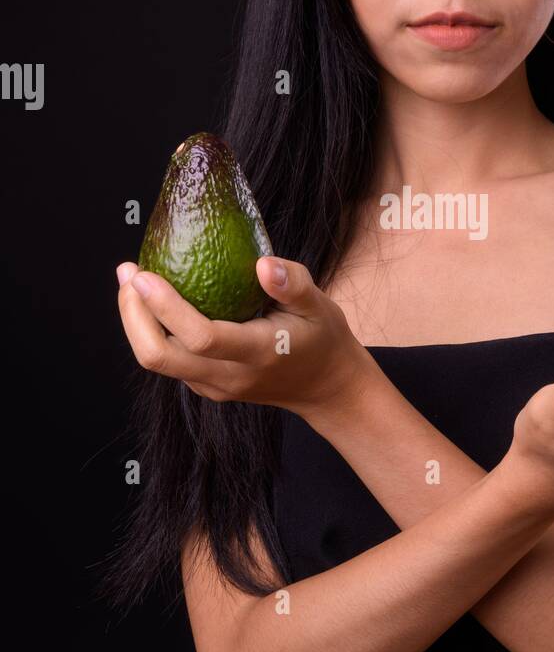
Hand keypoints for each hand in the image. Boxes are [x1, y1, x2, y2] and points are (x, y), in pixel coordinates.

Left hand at [115, 255, 368, 413]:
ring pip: (158, 362)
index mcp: (257, 354)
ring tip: (131, 281)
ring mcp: (215, 386)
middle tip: (129, 273)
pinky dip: (153, 330)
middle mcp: (229, 376)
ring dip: (136, 322)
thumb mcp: (320, 305)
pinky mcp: (207, 386)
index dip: (165, 308)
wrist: (325, 387)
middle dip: (132, 315)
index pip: (200, 337)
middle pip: (160, 357)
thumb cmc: (322, 338)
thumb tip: (262, 264)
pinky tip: (153, 301)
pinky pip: (169, 360)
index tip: (144, 275)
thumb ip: (294, 284)